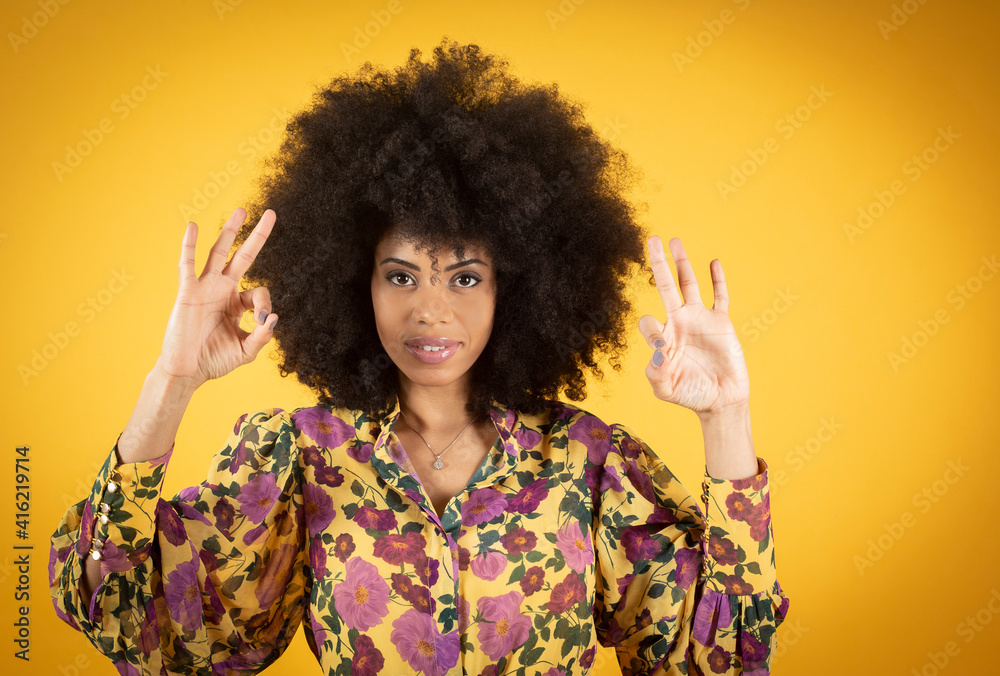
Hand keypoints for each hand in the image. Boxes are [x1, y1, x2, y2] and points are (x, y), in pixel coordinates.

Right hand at [155, 208, 278, 389]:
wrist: (186, 371)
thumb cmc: (213, 361)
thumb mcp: (245, 351)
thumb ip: (262, 337)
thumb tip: (273, 318)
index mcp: (237, 304)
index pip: (258, 291)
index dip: (265, 303)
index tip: (262, 320)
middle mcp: (223, 290)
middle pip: (243, 256)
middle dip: (257, 236)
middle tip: (271, 214)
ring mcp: (205, 288)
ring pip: (219, 252)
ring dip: (230, 231)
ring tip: (241, 210)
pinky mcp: (188, 292)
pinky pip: (187, 264)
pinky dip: (188, 245)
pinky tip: (192, 226)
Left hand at [638, 235, 749, 417]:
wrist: (720, 401)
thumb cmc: (690, 395)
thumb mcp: (665, 389)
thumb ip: (655, 374)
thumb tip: (656, 351)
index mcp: (663, 338)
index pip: (648, 323)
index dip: (651, 330)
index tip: (660, 344)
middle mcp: (678, 323)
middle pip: (665, 286)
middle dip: (658, 264)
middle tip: (651, 239)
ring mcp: (699, 320)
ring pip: (689, 284)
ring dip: (682, 263)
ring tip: (674, 241)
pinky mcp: (720, 323)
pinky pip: (719, 296)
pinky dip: (717, 280)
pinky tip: (714, 263)